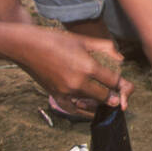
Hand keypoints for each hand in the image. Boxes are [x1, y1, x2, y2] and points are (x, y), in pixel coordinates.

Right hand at [17, 26, 133, 108]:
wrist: (26, 47)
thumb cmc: (55, 39)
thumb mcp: (82, 40)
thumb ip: (104, 48)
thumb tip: (120, 59)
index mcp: (87, 66)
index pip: (113, 81)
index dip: (122, 84)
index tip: (125, 85)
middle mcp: (78, 82)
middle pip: (105, 96)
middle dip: (114, 95)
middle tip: (120, 96)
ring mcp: (66, 91)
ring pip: (91, 104)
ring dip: (100, 103)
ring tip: (107, 101)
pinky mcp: (56, 96)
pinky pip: (74, 110)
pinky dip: (83, 111)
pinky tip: (90, 110)